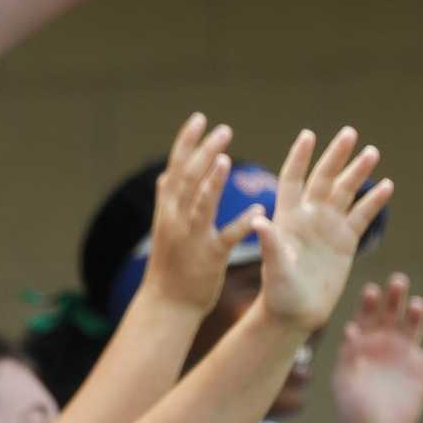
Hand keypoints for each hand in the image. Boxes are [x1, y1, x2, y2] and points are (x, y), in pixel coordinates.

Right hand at [137, 113, 252, 312]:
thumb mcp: (164, 229)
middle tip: (223, 129)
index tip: (199, 118)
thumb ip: (167, 202)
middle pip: (188, 180)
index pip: (175, 168)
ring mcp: (191, 238)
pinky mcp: (209, 257)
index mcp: (167, 210)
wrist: (167, 304)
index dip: (185, 142)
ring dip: (212, 181)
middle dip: (203, 153)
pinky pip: (226, 237)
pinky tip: (258, 206)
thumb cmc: (170, 265)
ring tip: (226, 158)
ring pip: (201, 205)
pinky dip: (240, 221)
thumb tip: (165, 175)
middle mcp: (176, 219)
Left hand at [254, 126, 391, 334]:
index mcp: (287, 218)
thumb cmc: (278, 293)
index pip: (292, 180)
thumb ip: (270, 244)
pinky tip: (386, 185)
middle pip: (323, 179)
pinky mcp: (345, 242)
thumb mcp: (274, 268)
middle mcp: (308, 217)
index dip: (299, 158)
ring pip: (345, 193)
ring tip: (371, 152)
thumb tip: (259, 221)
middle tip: (350, 133)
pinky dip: (373, 202)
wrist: (295, 314)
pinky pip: (361, 216)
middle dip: (336, 157)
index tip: (308, 135)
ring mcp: (327, 228)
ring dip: (357, 173)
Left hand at [331, 273, 422, 422]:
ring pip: (413, 326)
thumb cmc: (351, 407)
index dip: (369, 302)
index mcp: (361, 342)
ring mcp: (404, 353)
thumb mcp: (344, 380)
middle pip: (391, 313)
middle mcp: (384, 342)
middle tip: (398, 281)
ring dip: (416, 313)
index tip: (371, 291)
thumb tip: (350, 330)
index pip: (365, 315)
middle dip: (395, 297)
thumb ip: (347, 355)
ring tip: (417, 306)